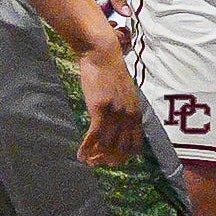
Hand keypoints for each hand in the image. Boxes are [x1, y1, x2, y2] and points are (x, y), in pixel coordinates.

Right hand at [76, 38, 143, 165]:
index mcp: (136, 111)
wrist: (102, 54)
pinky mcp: (99, 109)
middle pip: (121, 150)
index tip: (113, 159)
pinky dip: (86, 150)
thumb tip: (121, 129)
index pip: (136, 145)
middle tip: (97, 161)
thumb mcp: (126, 93)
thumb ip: (126, 111)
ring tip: (87, 159)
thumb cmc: (112, 73)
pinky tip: (80, 155)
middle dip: (109, 160)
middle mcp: (128, 115)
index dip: (124, 157)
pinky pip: (93, 137)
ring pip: (106, 146)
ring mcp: (114, 113)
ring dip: (95, 157)